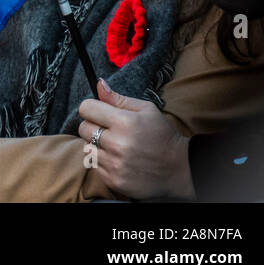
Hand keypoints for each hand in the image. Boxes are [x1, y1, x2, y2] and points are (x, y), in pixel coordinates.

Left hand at [78, 78, 193, 199]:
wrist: (180, 169)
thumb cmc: (162, 136)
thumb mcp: (146, 110)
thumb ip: (118, 98)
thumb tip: (99, 83)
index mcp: (125, 122)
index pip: (86, 108)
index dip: (92, 108)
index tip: (100, 112)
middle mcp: (117, 144)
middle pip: (83, 128)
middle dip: (93, 126)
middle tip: (109, 130)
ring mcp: (115, 164)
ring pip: (87, 147)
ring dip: (96, 145)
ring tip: (115, 145)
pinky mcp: (114, 180)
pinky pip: (94, 165)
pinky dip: (102, 161)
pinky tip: (118, 159)